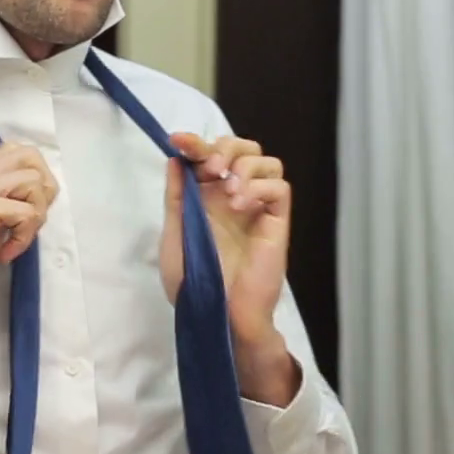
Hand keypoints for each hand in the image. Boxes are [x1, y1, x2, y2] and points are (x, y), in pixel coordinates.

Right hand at [0, 142, 57, 362]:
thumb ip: (5, 213)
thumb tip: (33, 210)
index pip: (15, 154)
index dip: (35, 179)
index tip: (28, 214)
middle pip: (29, 155)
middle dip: (44, 189)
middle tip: (32, 221)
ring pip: (32, 180)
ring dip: (36, 214)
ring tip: (17, 240)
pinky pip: (25, 213)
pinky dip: (24, 237)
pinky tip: (6, 255)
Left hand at [161, 133, 301, 405]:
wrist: (219, 314)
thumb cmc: (195, 283)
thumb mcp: (174, 236)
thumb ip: (176, 198)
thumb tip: (175, 159)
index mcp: (208, 198)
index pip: (210, 156)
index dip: (196, 142)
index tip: (178, 140)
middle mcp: (235, 197)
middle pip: (244, 148)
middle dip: (225, 147)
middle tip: (209, 168)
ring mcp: (257, 208)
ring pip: (268, 161)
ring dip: (245, 165)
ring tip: (229, 188)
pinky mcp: (276, 221)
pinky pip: (279, 188)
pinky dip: (259, 187)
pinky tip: (240, 205)